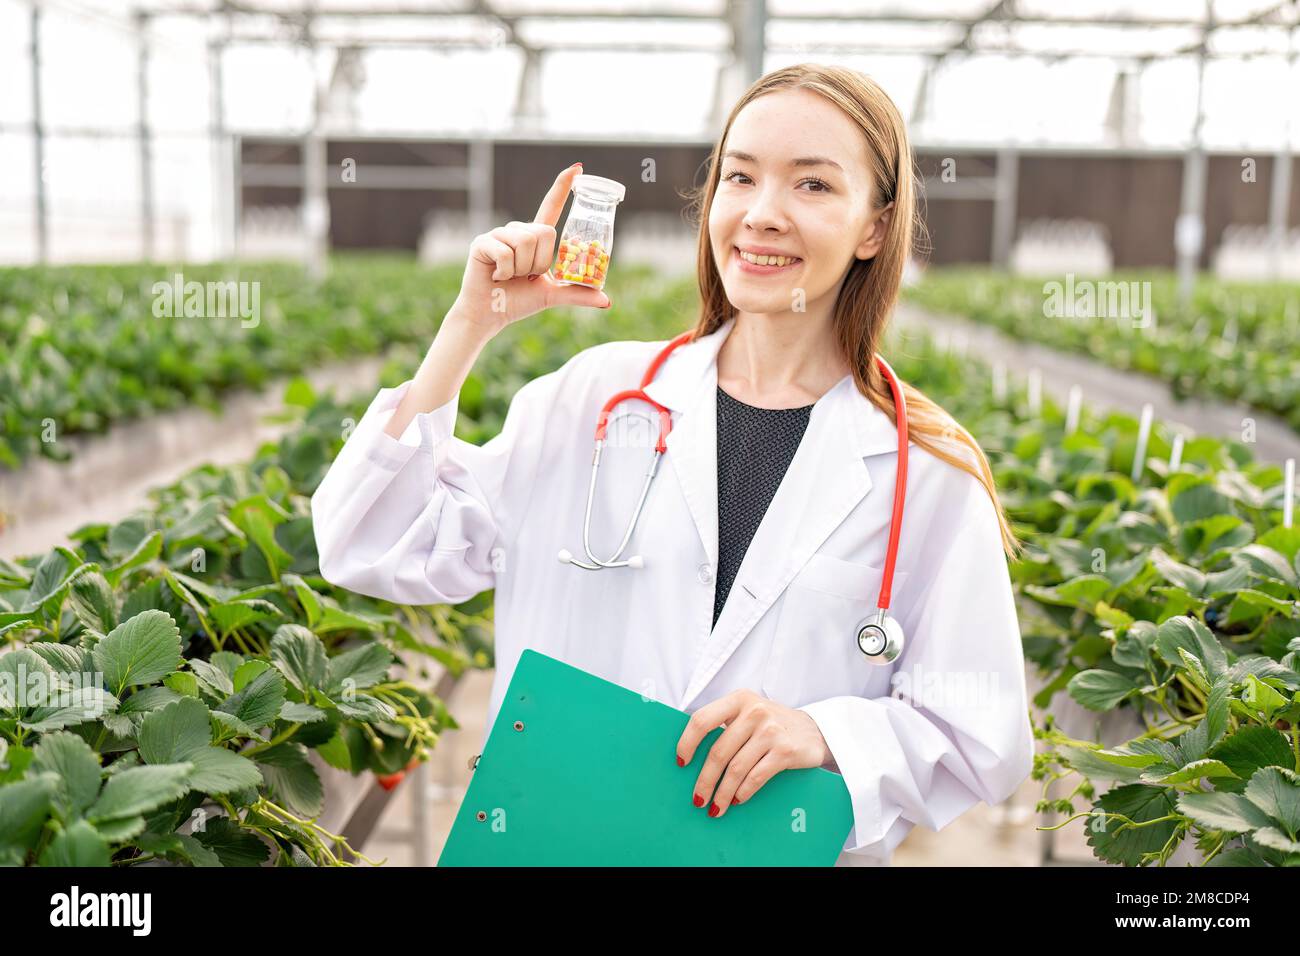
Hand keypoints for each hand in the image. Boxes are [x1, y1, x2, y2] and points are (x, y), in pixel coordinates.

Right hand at [453, 163, 612, 335]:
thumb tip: (607, 302)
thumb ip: (577, 294)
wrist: (489, 315)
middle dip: (539, 263)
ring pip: (526, 242)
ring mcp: (498, 234)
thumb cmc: (518, 301)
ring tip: (509, 276)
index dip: (562, 187)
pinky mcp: (482, 242)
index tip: (578, 168)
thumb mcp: (552, 295)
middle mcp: (517, 230)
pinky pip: (505, 253)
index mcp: (534, 237)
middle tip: (525, 276)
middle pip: (544, 233)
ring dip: (522, 269)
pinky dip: (505, 271)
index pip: (551, 207)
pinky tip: (496, 276)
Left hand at [674, 689, 830, 818]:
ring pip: (736, 769)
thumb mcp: (748, 713)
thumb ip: (725, 726)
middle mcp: (754, 711)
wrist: (815, 730)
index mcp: (738, 700)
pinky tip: (736, 800)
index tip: (681, 762)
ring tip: (716, 807)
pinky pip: (756, 777)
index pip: (702, 720)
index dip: (687, 743)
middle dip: (705, 780)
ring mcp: (771, 730)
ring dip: (723, 793)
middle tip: (698, 799)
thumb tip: (692, 757)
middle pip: (718, 752)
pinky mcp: (785, 750)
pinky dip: (743, 792)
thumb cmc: (772, 725)